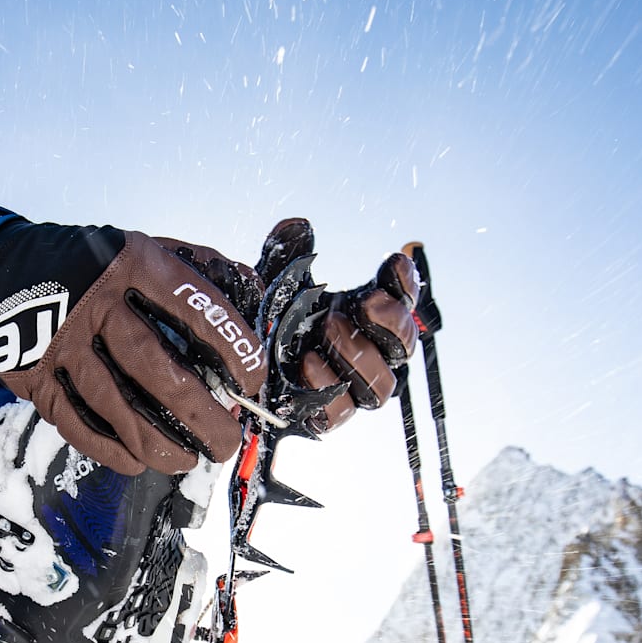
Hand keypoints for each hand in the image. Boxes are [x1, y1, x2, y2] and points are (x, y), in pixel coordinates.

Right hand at [0, 221, 266, 474]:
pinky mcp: (34, 375)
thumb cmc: (90, 264)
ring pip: (115, 404)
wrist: (1, 268)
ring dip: (158, 442)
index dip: (230, 346)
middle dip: (199, 413)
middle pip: (155, 366)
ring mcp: (60, 342)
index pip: (192, 307)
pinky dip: (110, 448)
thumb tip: (252, 290)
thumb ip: (195, 266)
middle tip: (227, 440)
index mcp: (131, 263)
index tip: (252, 379)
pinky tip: (139, 460)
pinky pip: (76, 422)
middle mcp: (94, 302)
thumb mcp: (140, 246)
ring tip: (190, 460)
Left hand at [253, 219, 420, 432]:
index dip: (405, 284)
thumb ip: (288, 253)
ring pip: (380, 389)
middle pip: (403, 350)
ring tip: (327, 327)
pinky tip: (305, 363)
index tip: (390, 260)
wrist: (235, 359)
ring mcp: (348, 389)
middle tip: (359, 304)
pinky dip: (326, 390)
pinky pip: (338, 415)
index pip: (406, 304)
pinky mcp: (321, 416)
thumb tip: (297, 226)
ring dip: (358, 355)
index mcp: (368, 321)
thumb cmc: (270, 317)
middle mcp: (368, 355)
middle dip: (388, 325)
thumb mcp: (276, 281)